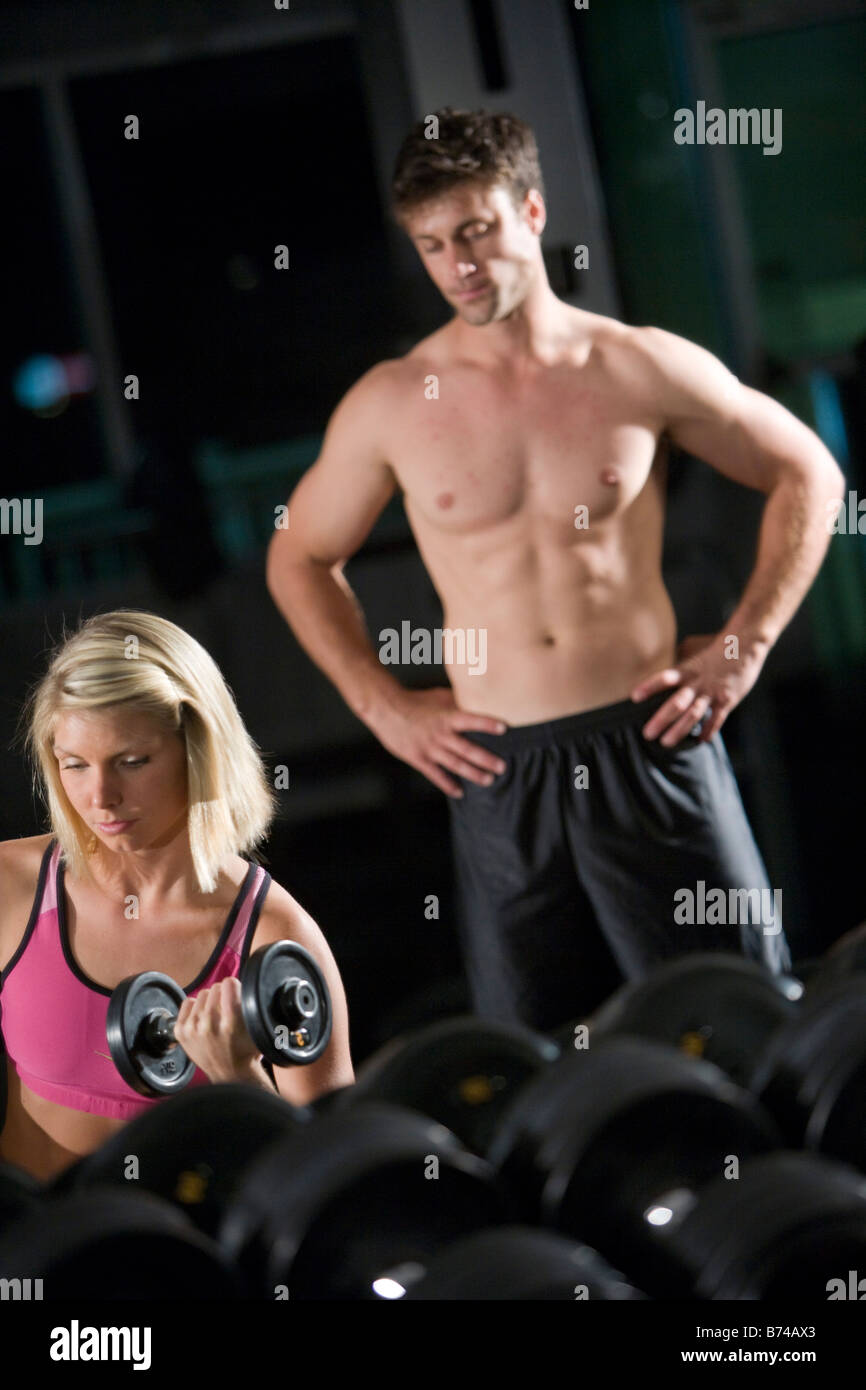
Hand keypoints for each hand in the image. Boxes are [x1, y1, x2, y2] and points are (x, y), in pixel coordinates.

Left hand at [173, 977, 260, 1082]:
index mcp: (230, 1023)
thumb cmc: (245, 1050)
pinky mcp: (181, 1032)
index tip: (236, 995)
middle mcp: (209, 1026)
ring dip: (210, 1002)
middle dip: (222, 995)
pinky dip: (195, 1008)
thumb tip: (243, 984)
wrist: (229, 1073)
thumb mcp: (256, 1027)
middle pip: (215, 988)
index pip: (228, 983)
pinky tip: (202, 1018)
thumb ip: (251, 1004)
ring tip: (216, 1016)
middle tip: (226, 1009)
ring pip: (202, 994)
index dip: (235, 988)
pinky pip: (187, 1002)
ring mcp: (192, 1029)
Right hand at [372, 687, 507, 797]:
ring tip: (488, 780)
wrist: (387, 709)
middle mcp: (440, 734)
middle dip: (487, 759)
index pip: (471, 720)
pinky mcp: (419, 759)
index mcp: (446, 717)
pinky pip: (436, 775)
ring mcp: (430, 748)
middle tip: (502, 767)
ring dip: (473, 774)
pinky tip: (460, 792)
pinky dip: (448, 784)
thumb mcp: (438, 696)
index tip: (504, 729)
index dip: (487, 724)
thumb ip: (458, 701)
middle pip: (467, 749)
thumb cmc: (415, 701)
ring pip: (456, 764)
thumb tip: (479, 699)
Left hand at [630, 632, 767, 745]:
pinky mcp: (727, 700)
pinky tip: (700, 741)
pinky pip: (717, 719)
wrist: (745, 646)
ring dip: (679, 730)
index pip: (665, 678)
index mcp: (688, 669)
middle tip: (647, 734)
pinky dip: (708, 731)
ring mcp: (713, 692)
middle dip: (661, 719)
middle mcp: (698, 682)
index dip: (650, 687)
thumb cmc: (716, 649)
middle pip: (677, 703)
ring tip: (666, 742)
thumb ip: (678, 663)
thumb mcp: (693, 650)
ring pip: (694, 714)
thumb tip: (662, 671)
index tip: (634, 697)